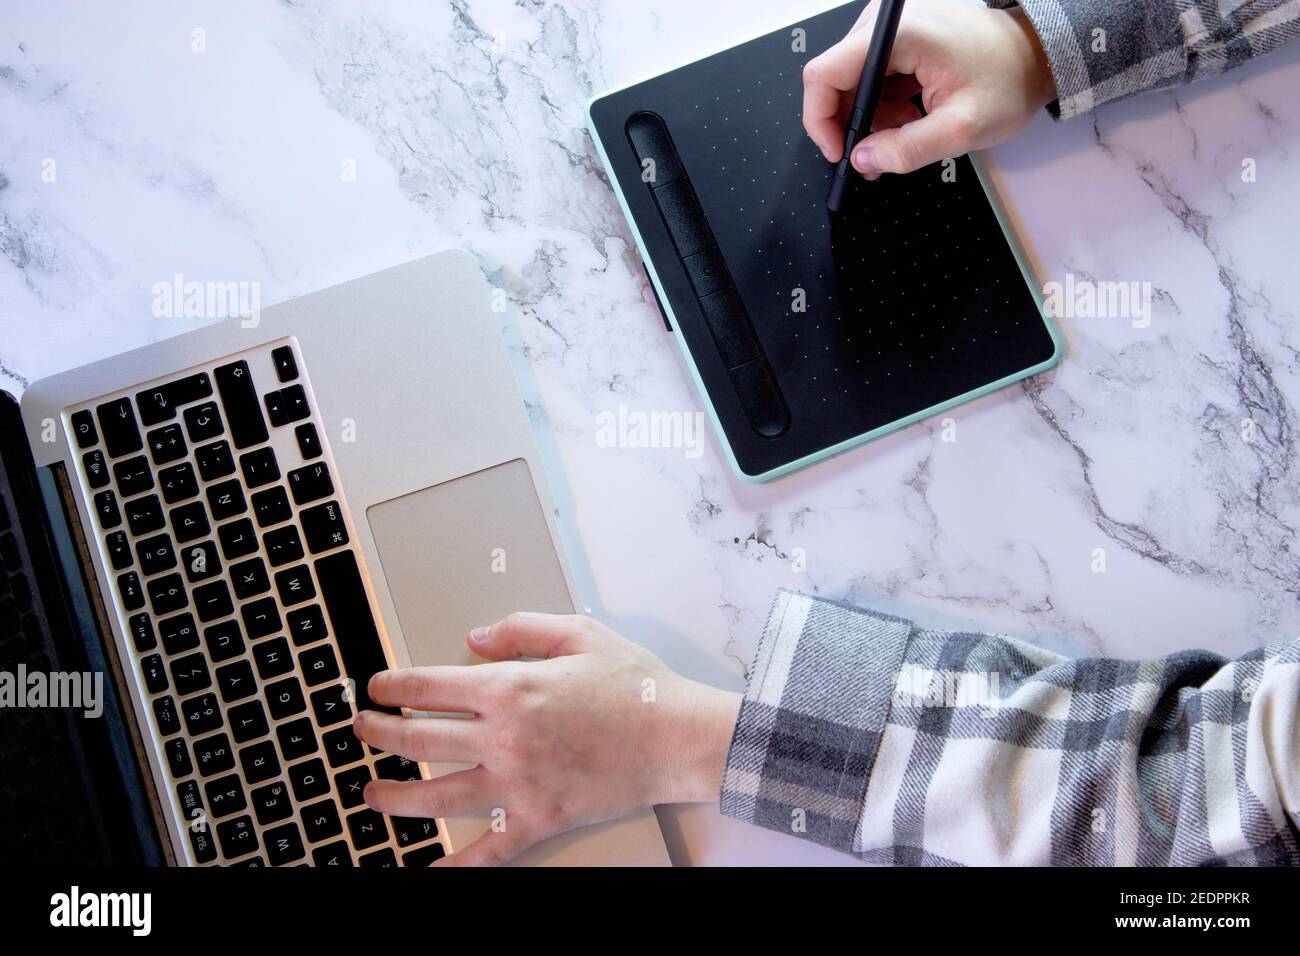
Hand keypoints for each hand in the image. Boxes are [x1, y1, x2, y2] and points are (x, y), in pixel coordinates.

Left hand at [353, 612, 740, 865]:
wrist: (677, 737)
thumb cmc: (636, 687)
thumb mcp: (579, 633)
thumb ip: (520, 629)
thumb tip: (473, 638)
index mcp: (511, 687)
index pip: (428, 686)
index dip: (391, 686)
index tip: (375, 689)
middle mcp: (505, 737)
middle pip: (419, 739)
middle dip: (378, 735)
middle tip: (360, 732)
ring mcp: (518, 783)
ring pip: (436, 795)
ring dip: (395, 796)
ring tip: (371, 794)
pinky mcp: (539, 819)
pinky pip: (488, 850)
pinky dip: (455, 865)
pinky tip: (429, 869)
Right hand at [803, 0, 1056, 177]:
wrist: (1036, 56)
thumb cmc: (1008, 82)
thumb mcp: (961, 129)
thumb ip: (907, 150)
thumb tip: (862, 160)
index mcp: (901, 34)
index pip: (825, 73)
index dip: (821, 120)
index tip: (838, 152)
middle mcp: (889, 21)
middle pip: (835, 78)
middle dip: (851, 123)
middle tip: (879, 153)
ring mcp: (893, 25)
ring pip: (851, 80)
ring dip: (870, 116)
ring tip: (909, 129)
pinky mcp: (899, 34)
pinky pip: (869, 74)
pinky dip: (882, 102)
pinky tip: (910, 113)